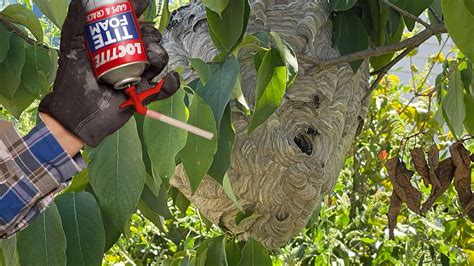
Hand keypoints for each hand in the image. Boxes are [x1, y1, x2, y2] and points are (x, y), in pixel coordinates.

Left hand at [39, 0, 179, 146]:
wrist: (76, 113)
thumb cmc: (72, 77)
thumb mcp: (73, 41)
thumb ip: (80, 16)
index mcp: (116, 43)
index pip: (135, 25)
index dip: (140, 17)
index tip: (139, 9)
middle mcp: (129, 57)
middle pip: (152, 40)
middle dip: (152, 36)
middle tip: (142, 40)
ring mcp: (138, 76)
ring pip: (160, 60)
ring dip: (160, 55)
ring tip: (150, 60)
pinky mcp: (144, 95)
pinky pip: (164, 88)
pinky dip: (171, 83)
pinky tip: (169, 78)